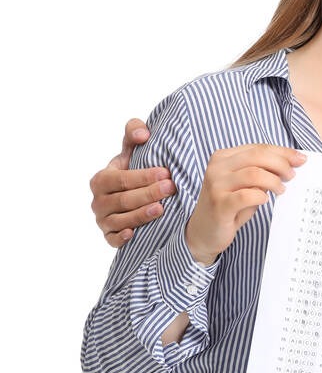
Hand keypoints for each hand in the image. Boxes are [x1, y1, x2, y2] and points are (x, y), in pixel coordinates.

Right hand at [90, 118, 175, 247]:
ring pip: (120, 219)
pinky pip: (112, 239)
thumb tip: (142, 134)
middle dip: (147, 193)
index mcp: (101, 179)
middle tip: (170, 188)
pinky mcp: (109, 235)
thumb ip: (134, 133)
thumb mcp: (132, 150)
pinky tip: (133, 234)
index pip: (120, 178)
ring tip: (162, 208)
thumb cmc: (134, 169)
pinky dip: (121, 238)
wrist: (135, 194)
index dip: (142, 176)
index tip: (165, 172)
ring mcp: (103, 219)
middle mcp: (99, 200)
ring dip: (140, 215)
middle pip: (122, 199)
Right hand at [185, 145, 304, 265]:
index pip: (258, 148)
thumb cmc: (230, 205)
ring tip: (281, 189)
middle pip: (257, 156)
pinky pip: (247, 196)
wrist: (205, 232)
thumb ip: (261, 171)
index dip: (282, 152)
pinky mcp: (219, 204)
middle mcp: (217, 168)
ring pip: (254, 174)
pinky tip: (265, 201)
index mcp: (223, 157)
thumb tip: (291, 163)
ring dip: (274, 181)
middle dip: (281, 164)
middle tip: (292, 175)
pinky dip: (261, 197)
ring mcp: (216, 185)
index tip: (300, 158)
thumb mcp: (245, 184)